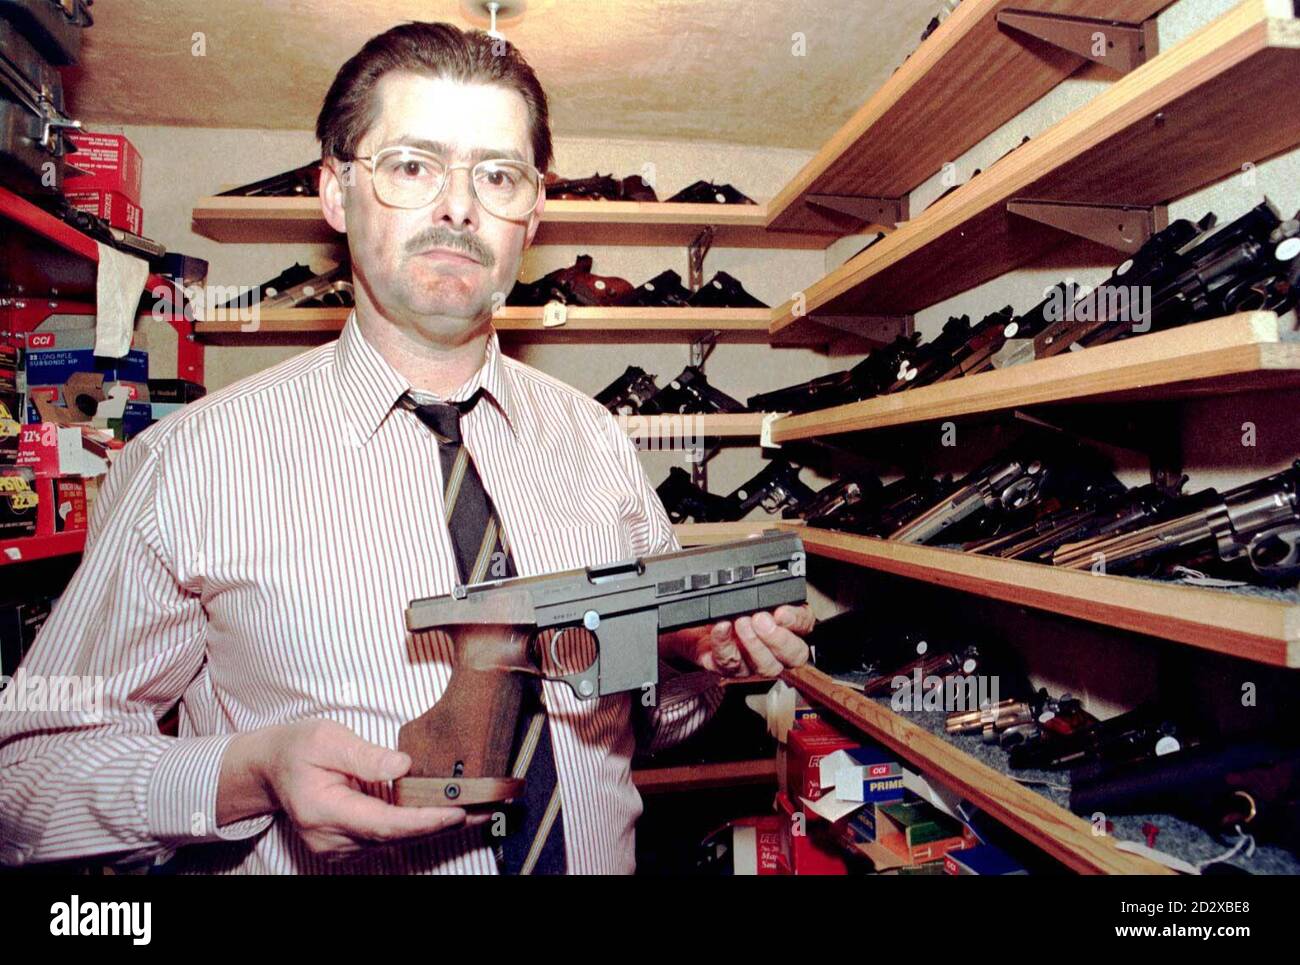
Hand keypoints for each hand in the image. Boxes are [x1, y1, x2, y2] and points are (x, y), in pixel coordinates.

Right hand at [237, 719, 486, 859]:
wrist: (272, 768)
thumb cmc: (298, 748)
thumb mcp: (326, 738)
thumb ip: (364, 755)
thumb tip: (402, 765)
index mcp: (323, 810)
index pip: (381, 824)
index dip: (421, 822)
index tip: (454, 813)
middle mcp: (331, 837)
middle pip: (394, 837)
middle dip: (441, 825)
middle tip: (485, 810)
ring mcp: (339, 847)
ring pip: (395, 842)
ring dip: (436, 827)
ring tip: (479, 810)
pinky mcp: (349, 845)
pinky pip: (389, 839)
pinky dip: (419, 827)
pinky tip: (448, 814)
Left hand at [683, 604, 814, 677]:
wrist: (697, 620)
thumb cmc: (726, 604)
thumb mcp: (747, 590)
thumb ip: (765, 592)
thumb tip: (771, 593)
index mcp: (789, 625)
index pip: (805, 625)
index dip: (796, 620)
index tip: (781, 611)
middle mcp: (776, 648)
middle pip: (794, 655)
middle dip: (779, 638)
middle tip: (761, 619)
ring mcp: (754, 663)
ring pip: (765, 665)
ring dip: (753, 643)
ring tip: (740, 622)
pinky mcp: (728, 668)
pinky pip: (730, 662)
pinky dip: (725, 643)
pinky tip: (721, 628)